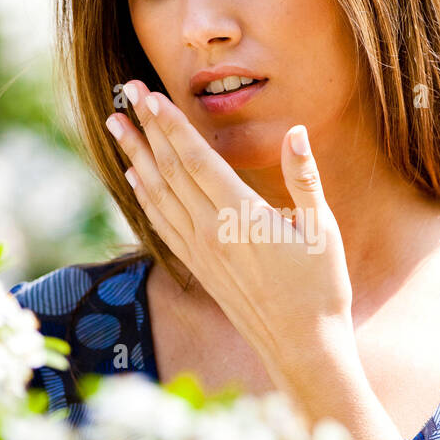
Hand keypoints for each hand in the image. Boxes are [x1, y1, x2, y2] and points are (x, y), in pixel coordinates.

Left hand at [104, 80, 355, 388]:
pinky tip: (134, 177)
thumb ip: (305, 179)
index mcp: (240, 217)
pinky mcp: (198, 267)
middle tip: (125, 92)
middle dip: (146, 128)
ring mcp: (199, 251)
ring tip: (116, 125)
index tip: (151, 97)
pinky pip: (162, 223)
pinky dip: (144, 195)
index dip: (172, 126)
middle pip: (169, 170)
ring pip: (158, 194)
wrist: (301, 347)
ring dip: (135, 156)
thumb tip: (297, 132)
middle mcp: (210, 233)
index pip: (196, 161)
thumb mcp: (322, 230)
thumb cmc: (320, 289)